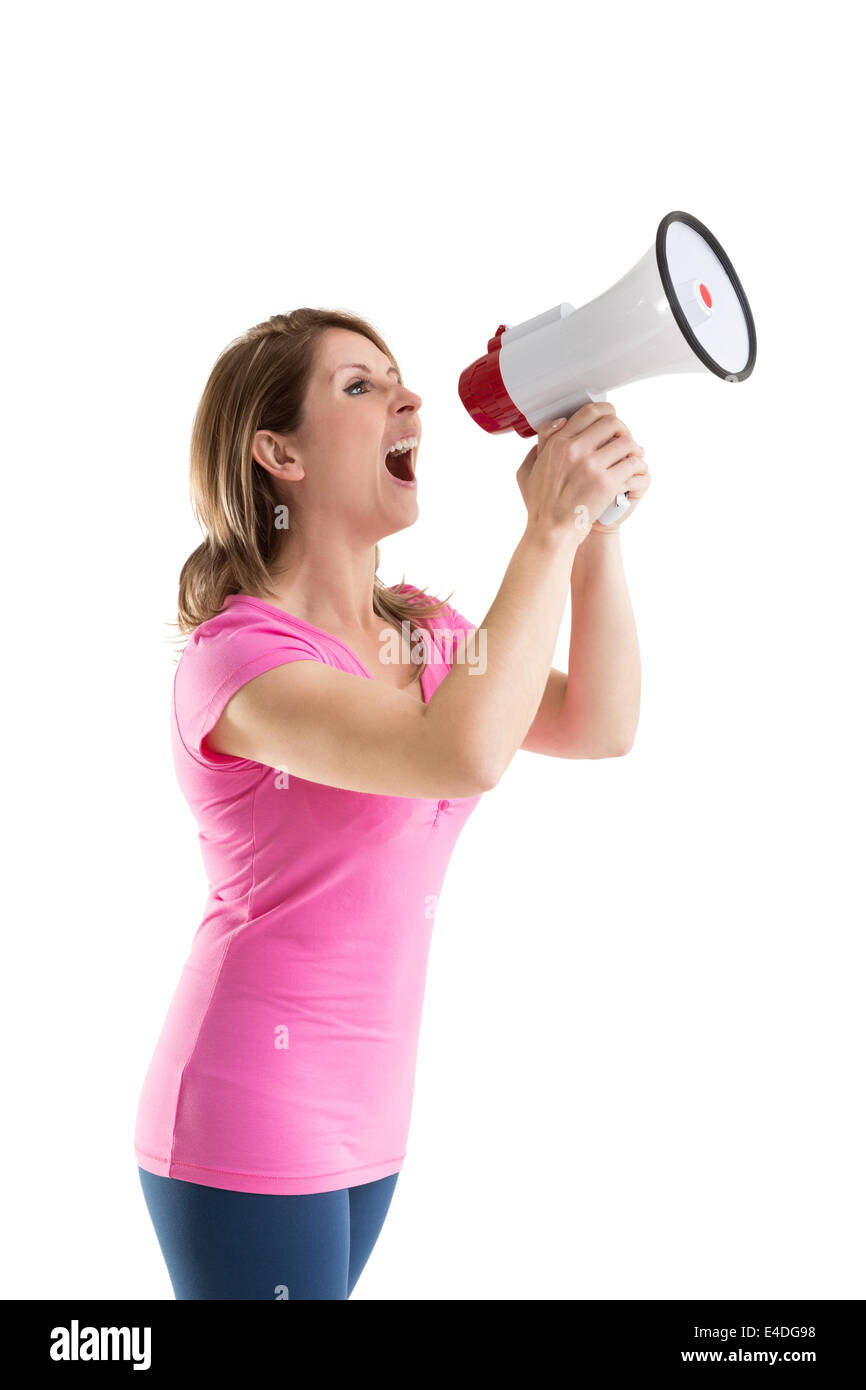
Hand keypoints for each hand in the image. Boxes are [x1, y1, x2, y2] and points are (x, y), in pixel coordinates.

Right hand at [516, 401, 645, 540]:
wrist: (550, 532)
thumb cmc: (540, 506)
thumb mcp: (528, 470)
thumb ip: (541, 444)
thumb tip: (557, 423)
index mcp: (558, 443)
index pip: (590, 412)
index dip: (606, 412)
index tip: (612, 419)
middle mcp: (575, 450)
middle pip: (612, 422)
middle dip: (623, 430)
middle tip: (624, 440)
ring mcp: (591, 466)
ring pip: (626, 442)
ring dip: (633, 448)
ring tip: (633, 457)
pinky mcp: (606, 483)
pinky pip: (632, 464)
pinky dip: (637, 466)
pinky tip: (633, 472)